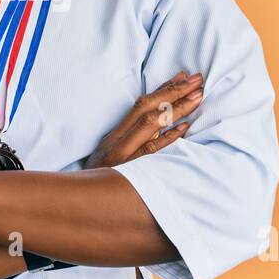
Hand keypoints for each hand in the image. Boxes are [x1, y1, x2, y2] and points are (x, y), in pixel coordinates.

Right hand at [84, 71, 204, 169]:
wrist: (80, 201)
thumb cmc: (101, 181)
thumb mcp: (112, 158)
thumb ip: (132, 142)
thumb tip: (162, 125)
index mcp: (115, 135)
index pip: (141, 104)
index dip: (163, 88)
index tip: (183, 76)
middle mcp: (117, 140)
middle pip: (146, 108)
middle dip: (174, 91)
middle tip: (197, 79)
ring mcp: (122, 155)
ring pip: (149, 125)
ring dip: (175, 108)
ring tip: (197, 96)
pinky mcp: (128, 171)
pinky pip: (150, 151)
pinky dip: (167, 138)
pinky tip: (184, 128)